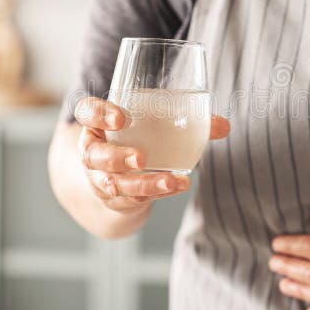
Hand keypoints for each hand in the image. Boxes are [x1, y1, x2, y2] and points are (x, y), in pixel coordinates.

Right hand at [74, 97, 229, 213]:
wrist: (115, 174)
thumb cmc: (134, 139)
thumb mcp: (149, 124)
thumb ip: (186, 120)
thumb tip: (223, 125)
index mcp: (96, 124)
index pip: (86, 112)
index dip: (98, 114)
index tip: (120, 118)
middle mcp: (93, 151)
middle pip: (94, 154)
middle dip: (116, 157)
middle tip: (141, 158)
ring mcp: (100, 178)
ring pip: (113, 183)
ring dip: (143, 183)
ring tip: (170, 182)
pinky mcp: (116, 198)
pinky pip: (133, 198)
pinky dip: (156, 193)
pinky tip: (176, 186)